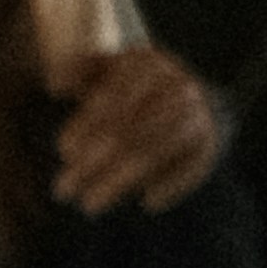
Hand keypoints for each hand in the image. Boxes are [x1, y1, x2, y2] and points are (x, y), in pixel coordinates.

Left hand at [50, 42, 220, 216]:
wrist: (190, 95)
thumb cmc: (132, 88)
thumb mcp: (108, 70)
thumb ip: (80, 70)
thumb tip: (55, 84)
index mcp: (146, 63)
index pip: (112, 97)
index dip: (86, 124)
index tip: (62, 151)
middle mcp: (175, 84)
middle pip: (129, 129)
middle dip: (92, 163)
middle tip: (63, 190)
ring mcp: (197, 113)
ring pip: (154, 151)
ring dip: (120, 181)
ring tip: (90, 204)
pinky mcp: (211, 140)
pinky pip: (192, 166)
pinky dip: (172, 185)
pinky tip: (147, 202)